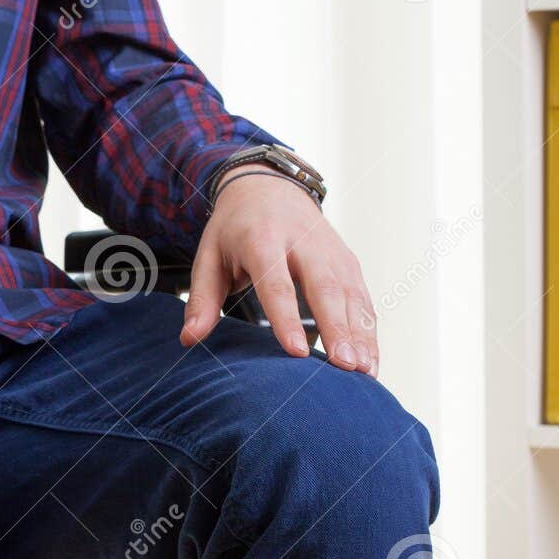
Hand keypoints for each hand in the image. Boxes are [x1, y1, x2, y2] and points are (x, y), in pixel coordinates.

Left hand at [181, 171, 377, 377]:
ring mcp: (331, 252)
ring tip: (364, 372)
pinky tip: (370, 362)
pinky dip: (369, 330)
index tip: (296, 352)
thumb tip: (189, 339)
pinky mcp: (348, 262)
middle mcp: (304, 243)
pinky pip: (362, 299)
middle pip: (325, 289)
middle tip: (344, 366)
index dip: (287, 318)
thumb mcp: (209, 255)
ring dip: (361, 334)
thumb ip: (201, 298)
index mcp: (263, 239)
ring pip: (351, 295)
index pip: (278, 283)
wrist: (268, 186)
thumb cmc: (233, 229)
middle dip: (337, 328)